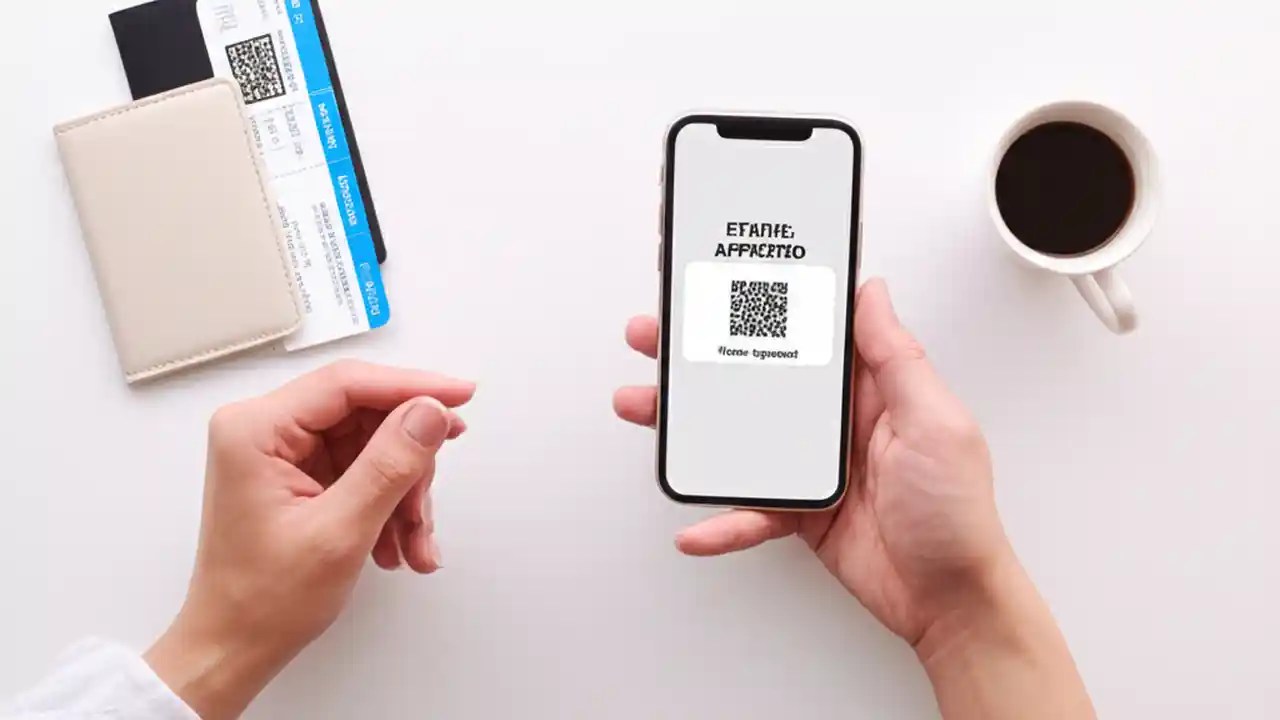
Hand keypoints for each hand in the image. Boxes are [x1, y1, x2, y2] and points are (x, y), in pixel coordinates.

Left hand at [145, 361, 475, 719]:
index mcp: (256, 430)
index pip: (348, 384)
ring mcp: (282, 452)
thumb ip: (389, 465)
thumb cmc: (262, 601)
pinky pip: (363, 469)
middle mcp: (264, 430)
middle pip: (366, 415)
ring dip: (403, 492)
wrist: (233, 647)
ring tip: (413, 540)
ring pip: (372, 445)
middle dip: (408, 462)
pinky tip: (399, 543)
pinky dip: (389, 504)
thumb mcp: (339, 532)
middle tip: (426, 503)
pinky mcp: (298, 473)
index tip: (460, 397)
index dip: (412, 387)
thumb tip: (429, 413)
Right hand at [616, 279, 1093, 718]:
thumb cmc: (957, 515)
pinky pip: (749, 510)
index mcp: (873, 390)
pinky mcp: (801, 511)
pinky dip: (721, 521)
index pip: (811, 335)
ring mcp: (815, 467)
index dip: (766, 308)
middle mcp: (838, 422)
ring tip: (647, 409)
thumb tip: (871, 293)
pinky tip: (696, 525)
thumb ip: (897, 358)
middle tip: (660, 338)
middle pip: (759, 380)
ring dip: (691, 429)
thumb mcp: (936, 423)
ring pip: (740, 438)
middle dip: (704, 358)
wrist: (950, 600)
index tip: (723, 286)